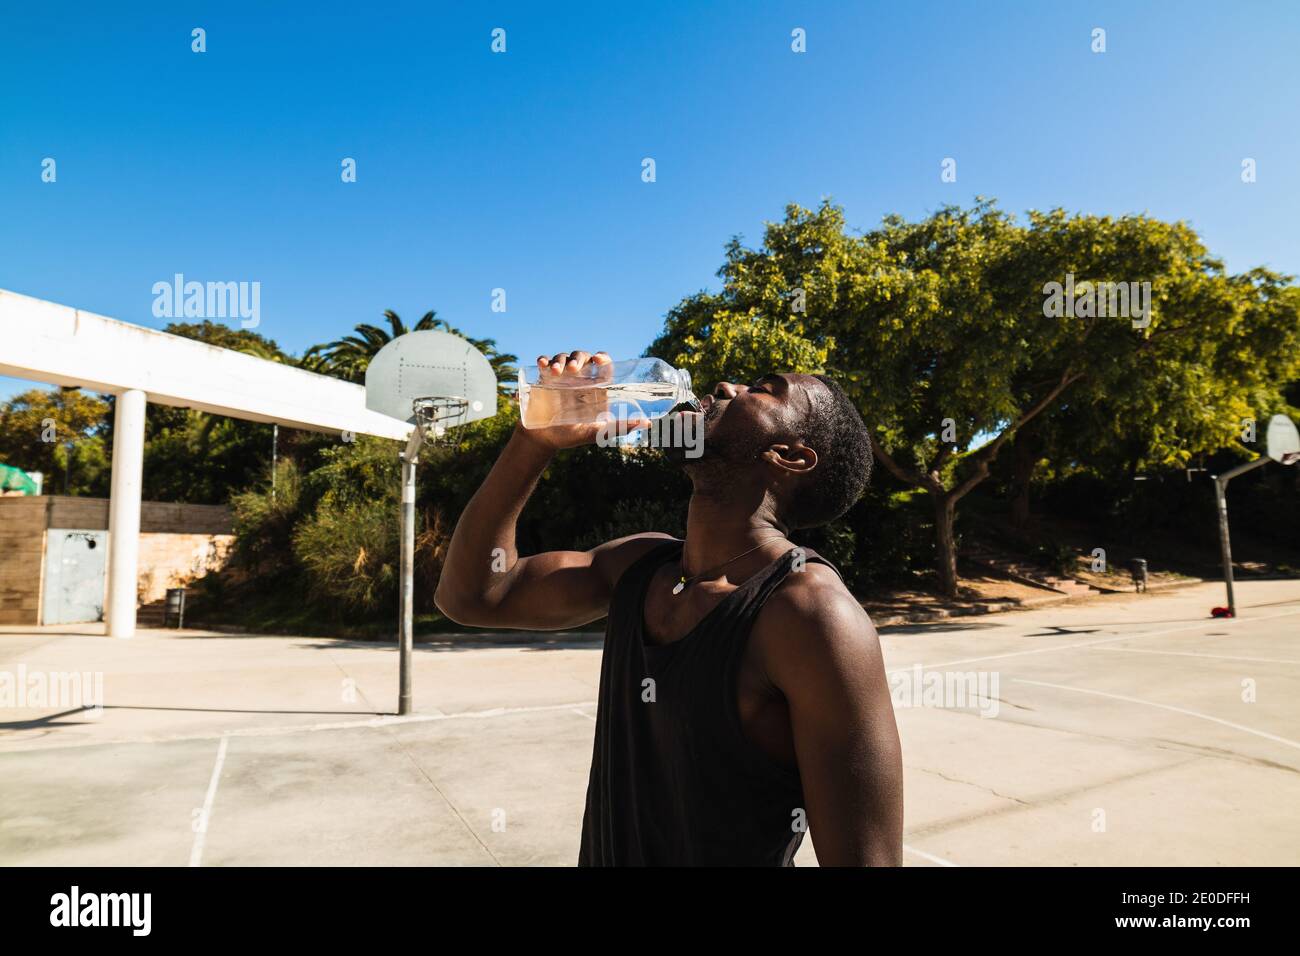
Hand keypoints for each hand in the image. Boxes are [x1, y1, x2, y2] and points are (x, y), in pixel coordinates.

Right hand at [517, 351, 646, 448]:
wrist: (544, 440)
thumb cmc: (572, 436)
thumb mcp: (596, 432)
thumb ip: (620, 427)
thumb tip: (647, 423)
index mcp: (594, 387)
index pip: (602, 365)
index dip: (602, 357)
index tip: (598, 359)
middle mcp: (578, 379)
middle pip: (582, 357)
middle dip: (579, 358)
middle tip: (573, 369)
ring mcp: (560, 378)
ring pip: (563, 357)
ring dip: (560, 359)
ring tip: (556, 372)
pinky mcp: (544, 379)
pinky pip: (545, 364)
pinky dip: (544, 360)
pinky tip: (543, 364)